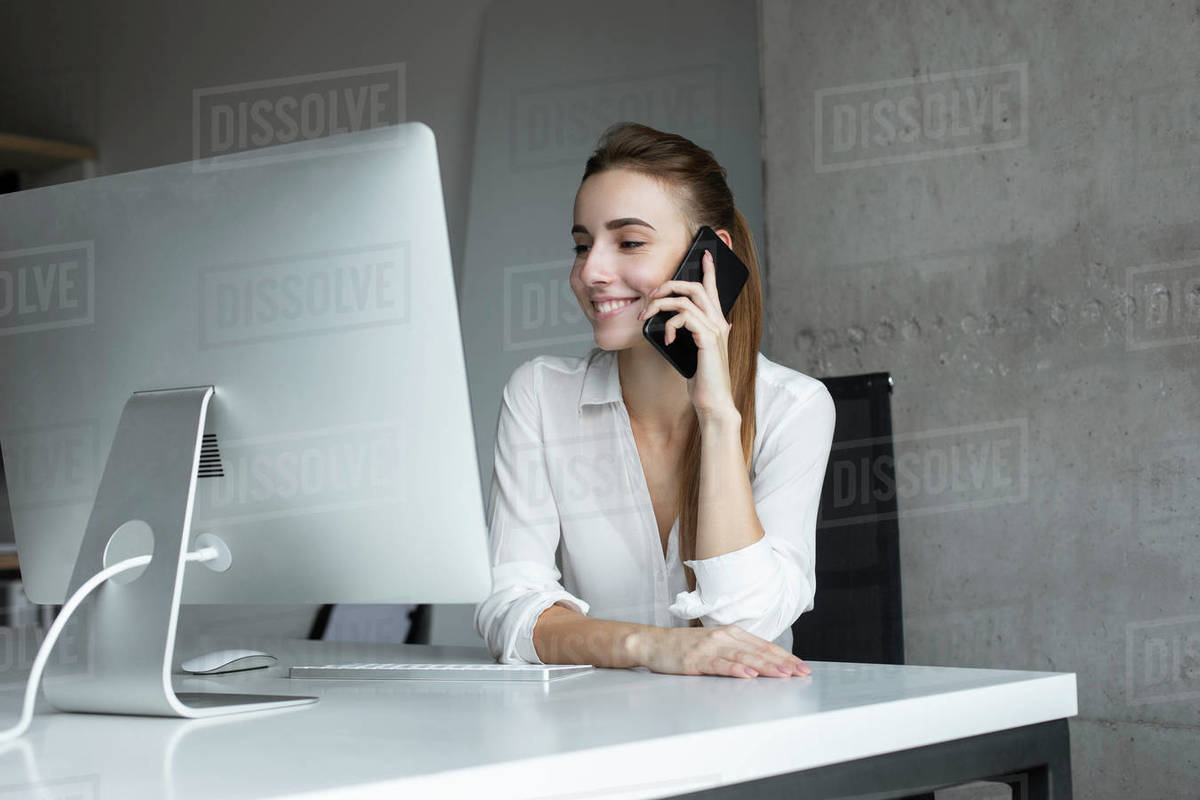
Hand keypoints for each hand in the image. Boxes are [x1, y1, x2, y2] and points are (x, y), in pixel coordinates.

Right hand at [631, 624, 810, 678]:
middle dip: (782, 662)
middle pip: (758, 650)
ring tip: (782, 674)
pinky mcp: (696, 660)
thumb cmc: (686, 647)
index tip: (801, 667)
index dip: (784, 656)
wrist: (654, 643)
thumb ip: (738, 650)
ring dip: (765, 666)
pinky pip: (720, 665)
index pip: (764, 645)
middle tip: (800, 672)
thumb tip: (764, 662)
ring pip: (743, 657)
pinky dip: (735, 669)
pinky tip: (748, 674)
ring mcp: (710, 647)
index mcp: (731, 633)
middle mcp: (724, 637)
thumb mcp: (715, 644)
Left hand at [637, 249, 735, 419]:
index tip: (704, 253)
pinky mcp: (707, 339)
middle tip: (651, 294)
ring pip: (686, 299)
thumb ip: (692, 334)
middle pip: (696, 286)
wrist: (713, 402)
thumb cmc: (702, 378)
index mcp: (717, 323)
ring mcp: (715, 330)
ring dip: (661, 304)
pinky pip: (685, 317)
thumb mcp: (694, 351)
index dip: (709, 269)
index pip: (714, 289)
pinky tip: (666, 339)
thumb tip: (678, 321)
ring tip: (647, 316)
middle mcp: (719, 322)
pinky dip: (670, 324)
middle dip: (670, 284)